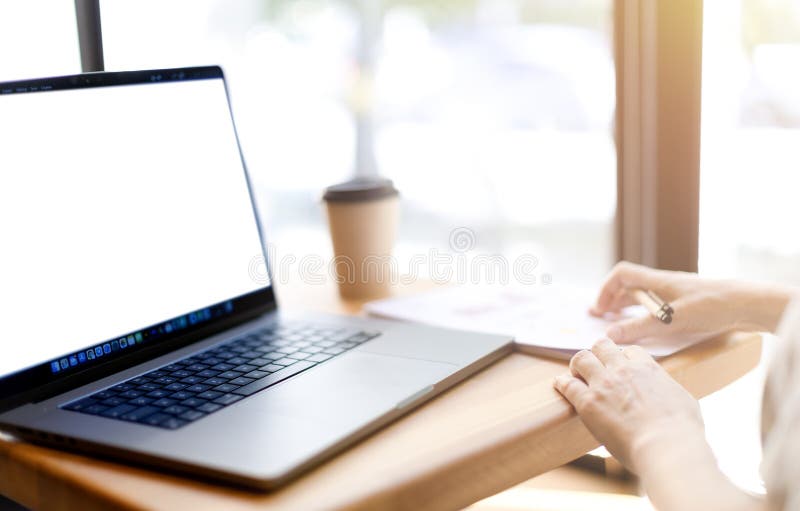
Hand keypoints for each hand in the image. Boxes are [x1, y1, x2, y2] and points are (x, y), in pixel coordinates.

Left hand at [553, 338, 704, 472]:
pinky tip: (560, 385)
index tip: (620, 368)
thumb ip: (668, 391)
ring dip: (578, 365)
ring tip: (577, 375)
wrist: (666, 446)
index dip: (623, 359)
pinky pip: (567, 384)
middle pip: (602, 346)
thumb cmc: (681, 430)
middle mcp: (623, 370)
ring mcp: (603, 384)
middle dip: (597, 355)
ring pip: (581, 358)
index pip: (629, 351)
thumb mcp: (684, 401)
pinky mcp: (588, 402)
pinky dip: (562, 383)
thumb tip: (668, 394)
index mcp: (647, 368)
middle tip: (595, 368)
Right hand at [590, 261, 791, 343]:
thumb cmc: (711, 307)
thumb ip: (639, 328)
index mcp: (657, 280)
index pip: (621, 274)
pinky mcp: (685, 303)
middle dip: (611, 299)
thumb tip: (610, 335)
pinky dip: (643, 312)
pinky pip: (656, 303)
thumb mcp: (670, 321)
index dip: (606, 289)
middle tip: (599, 316)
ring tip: (616, 321)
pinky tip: (645, 325)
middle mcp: (663, 283)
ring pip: (642, 294)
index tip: (599, 309)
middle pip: (629, 285)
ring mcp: (675, 292)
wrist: (747, 304)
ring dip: (626, 306)